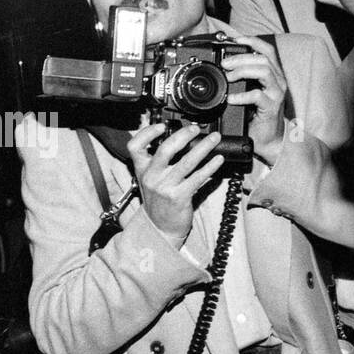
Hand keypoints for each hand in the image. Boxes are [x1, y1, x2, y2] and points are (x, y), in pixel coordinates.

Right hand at [128, 121, 223, 249]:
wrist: (160, 227)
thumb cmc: (159, 200)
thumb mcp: (151, 179)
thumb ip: (157, 161)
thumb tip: (178, 138)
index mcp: (142, 169)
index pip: (135, 146)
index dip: (147, 133)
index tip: (162, 125)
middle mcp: (151, 177)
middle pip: (165, 150)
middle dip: (183, 136)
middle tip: (195, 129)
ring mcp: (165, 187)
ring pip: (186, 162)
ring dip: (203, 147)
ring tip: (214, 139)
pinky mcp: (179, 197)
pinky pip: (198, 177)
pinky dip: (210, 166)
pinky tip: (218, 160)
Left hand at [222, 32, 286, 166]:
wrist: (269, 139)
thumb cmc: (258, 115)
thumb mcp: (251, 91)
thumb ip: (243, 78)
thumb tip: (225, 66)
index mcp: (274, 74)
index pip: (267, 50)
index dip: (252, 41)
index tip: (235, 40)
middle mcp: (278, 81)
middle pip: (263, 58)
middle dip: (241, 57)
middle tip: (224, 63)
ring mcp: (276, 94)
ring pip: (263, 71)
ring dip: (242, 71)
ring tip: (228, 77)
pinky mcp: (271, 107)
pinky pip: (257, 95)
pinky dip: (242, 95)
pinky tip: (231, 98)